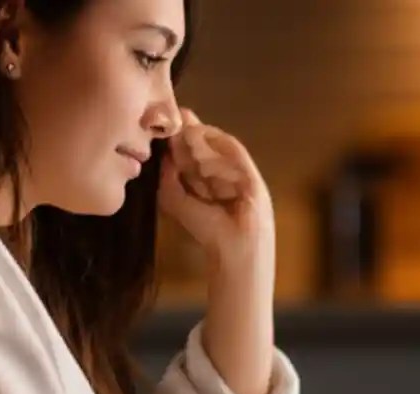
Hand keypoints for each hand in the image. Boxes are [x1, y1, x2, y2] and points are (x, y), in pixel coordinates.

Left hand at [158, 108, 274, 269]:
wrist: (234, 252)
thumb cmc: (208, 232)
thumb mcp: (177, 201)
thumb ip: (169, 178)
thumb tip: (165, 155)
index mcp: (211, 180)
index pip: (197, 153)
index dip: (183, 138)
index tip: (170, 125)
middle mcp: (227, 174)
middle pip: (211, 146)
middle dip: (195, 131)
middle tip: (181, 116)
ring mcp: (243, 175)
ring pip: (224, 148)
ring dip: (206, 141)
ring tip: (188, 136)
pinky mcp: (254, 179)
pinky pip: (238, 158)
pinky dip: (220, 155)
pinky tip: (204, 157)